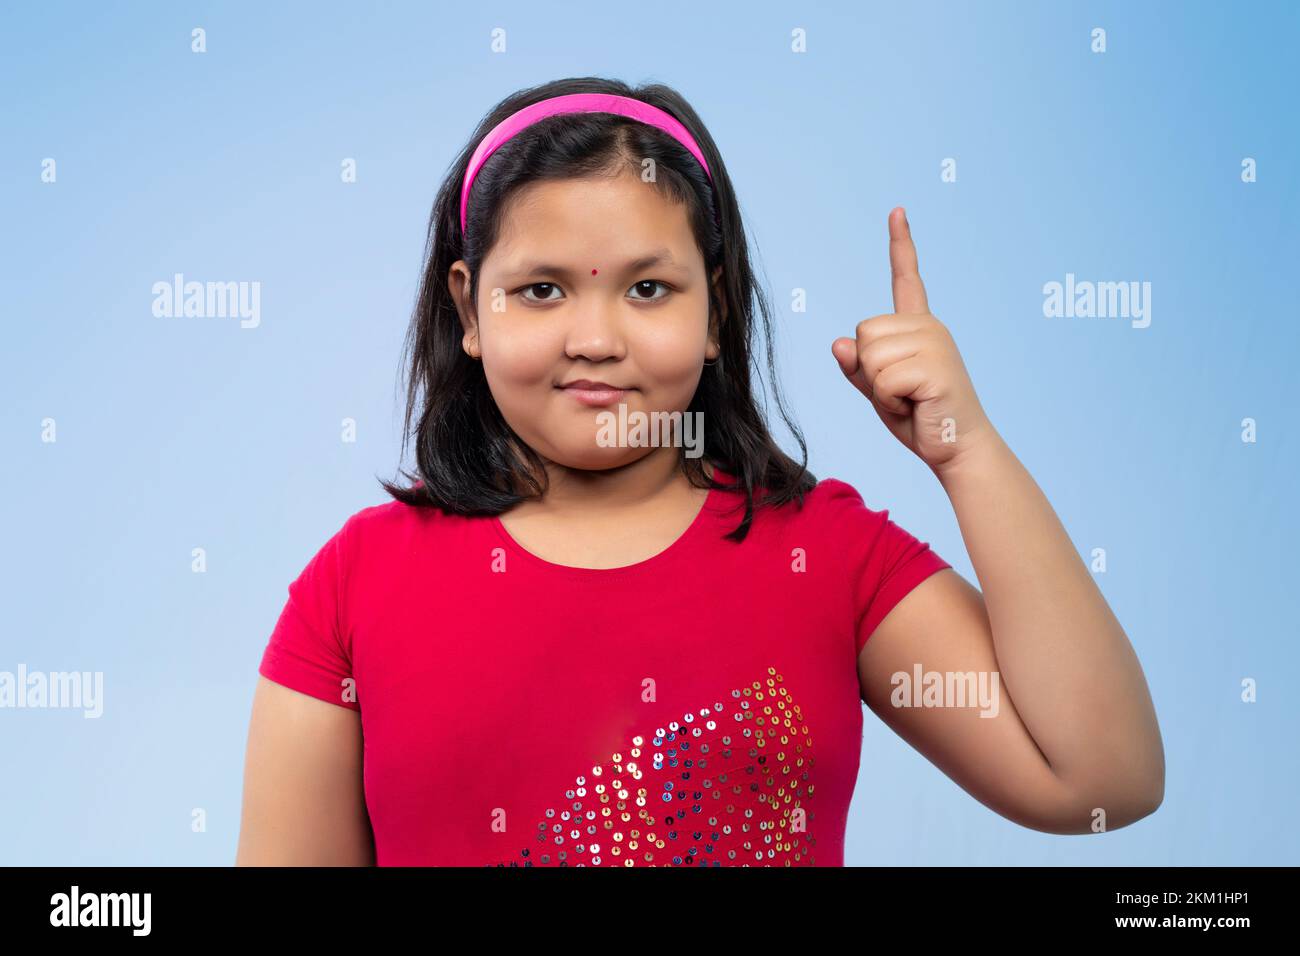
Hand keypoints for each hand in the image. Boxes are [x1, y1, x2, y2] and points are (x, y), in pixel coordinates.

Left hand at [832, 207, 997, 477]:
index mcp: (917, 327)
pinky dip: (889, 403)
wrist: (958, 449)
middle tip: (902, 393)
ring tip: (910, 400)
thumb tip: (840, 342)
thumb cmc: (920, 419)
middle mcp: (929, 326)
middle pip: (862, 332)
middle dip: (869, 371)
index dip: (900, 244)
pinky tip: (915, 407)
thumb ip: (857, 368)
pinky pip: (881, 380)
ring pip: (868, 355)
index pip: (905, 277)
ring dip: (879, 390)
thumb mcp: (878, 392)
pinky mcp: (935, 366)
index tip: (897, 211)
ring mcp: (935, 342)